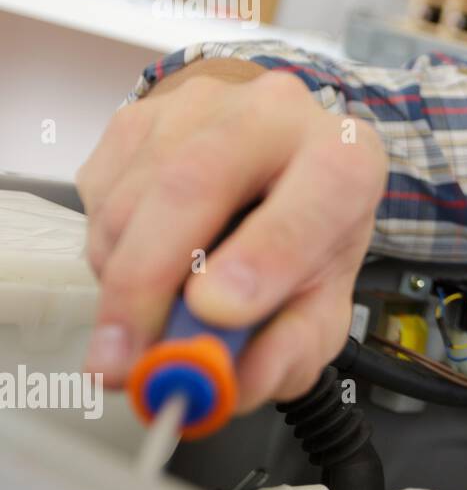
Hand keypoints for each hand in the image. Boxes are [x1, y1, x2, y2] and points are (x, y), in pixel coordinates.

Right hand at [76, 69, 387, 412]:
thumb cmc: (307, 232)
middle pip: (194, 183)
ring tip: (147, 321)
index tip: (217, 313)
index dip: (266, 254)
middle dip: (148, 283)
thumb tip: (241, 382)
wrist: (273, 161)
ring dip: (121, 281)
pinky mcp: (137, 116)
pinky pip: (99, 197)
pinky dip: (109, 253)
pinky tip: (147, 262)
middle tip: (125, 361)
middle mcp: (275, 114)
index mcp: (344, 158)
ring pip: (131, 199)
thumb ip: (295, 345)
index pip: (319, 192)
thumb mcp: (324, 296)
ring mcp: (199, 106)